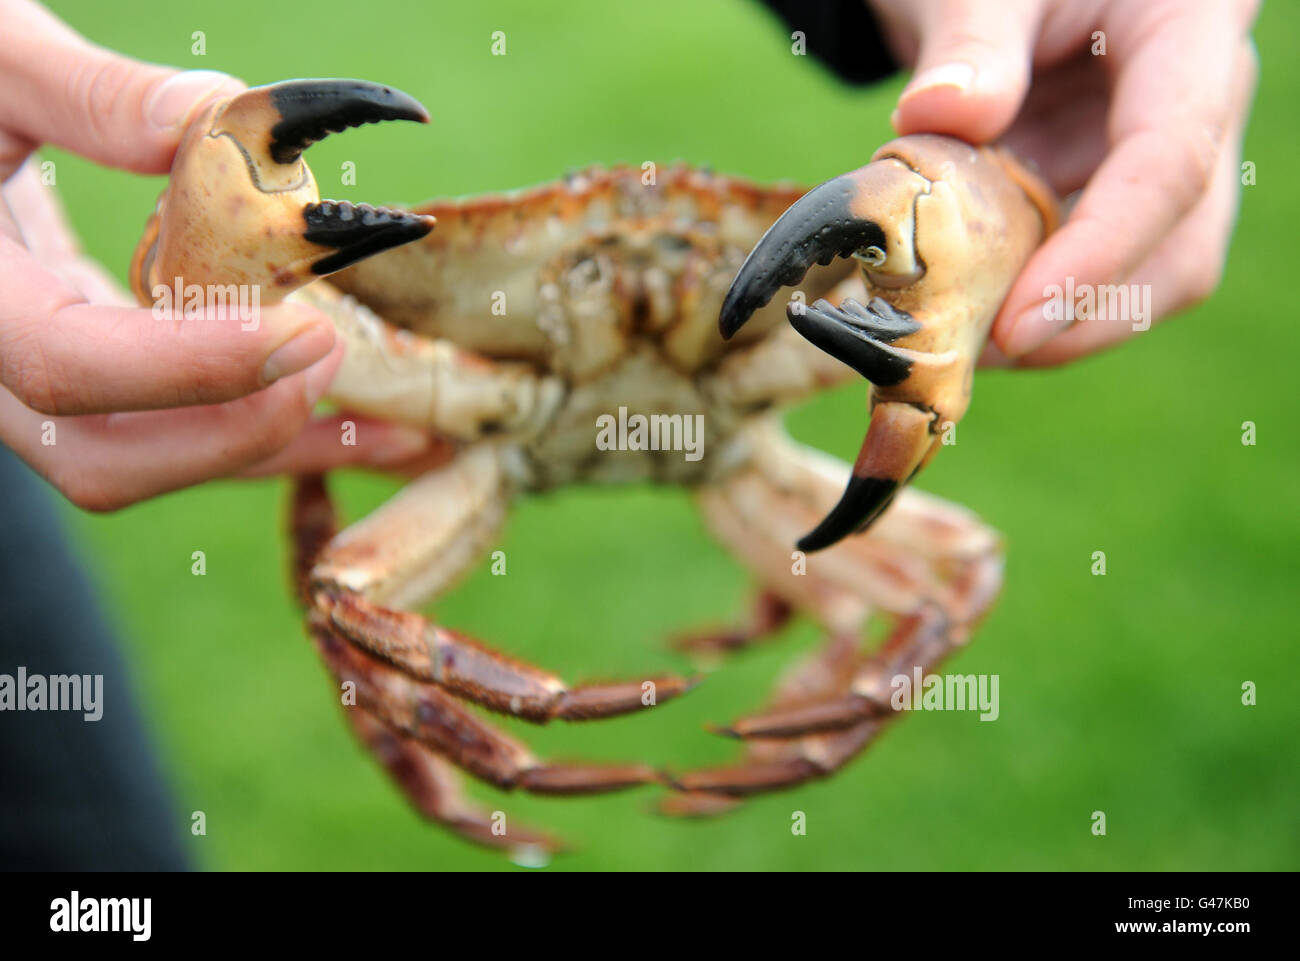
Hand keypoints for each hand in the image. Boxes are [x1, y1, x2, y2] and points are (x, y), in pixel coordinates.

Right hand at [0, 0, 429, 509]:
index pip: (65, 365)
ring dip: (280, 447)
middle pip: (111, 456)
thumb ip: (87, 93)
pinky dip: (269, 426)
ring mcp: (43, 379)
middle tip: (336, 357)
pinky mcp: (95, 370)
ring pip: (157, 458)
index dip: (187, 367)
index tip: (301, 331)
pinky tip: (367, 421)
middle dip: (239, 432)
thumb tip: (211, 115)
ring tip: (400, 431)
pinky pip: (180, 428)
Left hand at [869, 0, 1258, 365]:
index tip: (1018, 324)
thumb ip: (971, 41)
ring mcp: (1155, 151)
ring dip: (1057, 321)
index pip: (1170, 165)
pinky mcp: (1105, 185)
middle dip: (1086, 316)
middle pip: (1180, 245)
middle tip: (979, 353)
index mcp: (1189, 31)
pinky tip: (965, 307)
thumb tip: (938, 117)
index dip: (1100, 256)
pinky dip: (1027, 293)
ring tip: (963, 338)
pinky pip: (1084, 260)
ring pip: (1141, 272)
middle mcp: (1196, 102)